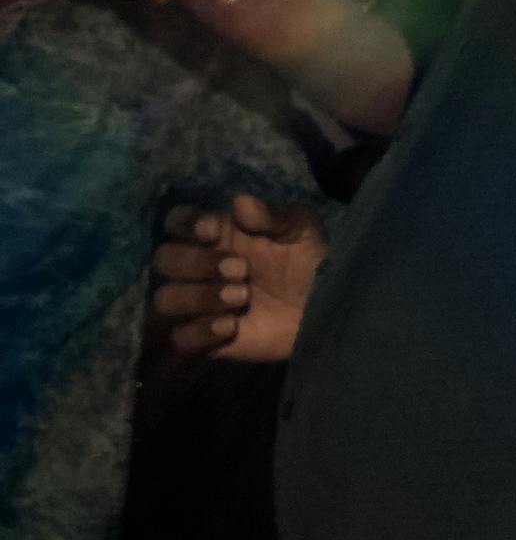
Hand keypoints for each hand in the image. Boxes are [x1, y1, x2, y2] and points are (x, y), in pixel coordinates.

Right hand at [153, 195, 321, 363]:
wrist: (327, 308)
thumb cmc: (308, 260)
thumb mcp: (301, 230)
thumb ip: (272, 216)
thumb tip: (240, 202)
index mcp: (215, 234)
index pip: (177, 222)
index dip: (184, 224)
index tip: (211, 231)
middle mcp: (197, 267)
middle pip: (164, 259)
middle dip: (195, 263)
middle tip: (241, 269)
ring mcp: (197, 303)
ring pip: (165, 299)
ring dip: (198, 297)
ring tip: (242, 297)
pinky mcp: (204, 337)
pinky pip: (179, 337)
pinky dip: (200, 331)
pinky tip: (230, 326)